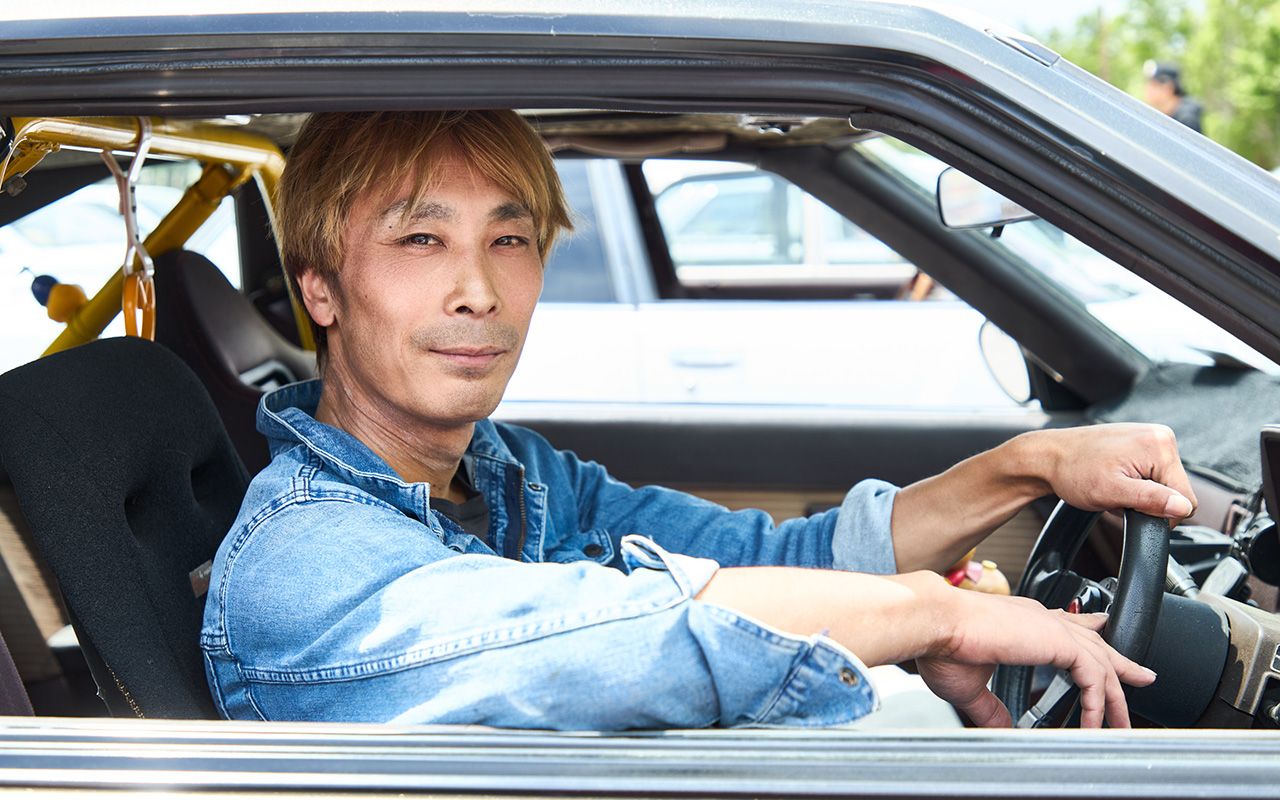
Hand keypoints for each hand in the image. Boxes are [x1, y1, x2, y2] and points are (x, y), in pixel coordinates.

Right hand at [915, 590, 1155, 727]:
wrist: (933, 623)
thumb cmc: (940, 645)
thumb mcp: (970, 686)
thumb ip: (991, 707)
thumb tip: (1002, 728)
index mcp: (1022, 621)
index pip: (1066, 624)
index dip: (1089, 631)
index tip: (1103, 632)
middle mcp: (1040, 617)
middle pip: (1095, 640)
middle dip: (1120, 662)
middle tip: (1142, 677)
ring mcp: (1052, 627)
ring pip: (1101, 660)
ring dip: (1115, 694)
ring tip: (1123, 722)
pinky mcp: (1057, 640)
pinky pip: (1094, 675)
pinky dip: (1098, 702)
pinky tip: (1094, 723)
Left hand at [1026, 423, 1196, 522]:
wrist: (1048, 457)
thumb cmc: (1072, 471)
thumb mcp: (1112, 492)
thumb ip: (1151, 500)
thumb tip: (1183, 507)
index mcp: (1159, 445)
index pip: (1187, 498)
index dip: (1163, 514)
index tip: (1134, 510)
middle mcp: (1160, 437)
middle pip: (1175, 490)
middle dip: (1149, 502)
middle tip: (1118, 497)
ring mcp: (1150, 438)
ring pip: (1162, 485)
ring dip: (1140, 495)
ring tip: (1113, 488)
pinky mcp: (1140, 443)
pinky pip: (1151, 475)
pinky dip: (1135, 485)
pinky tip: (1115, 482)